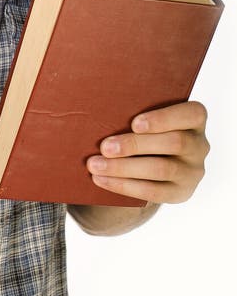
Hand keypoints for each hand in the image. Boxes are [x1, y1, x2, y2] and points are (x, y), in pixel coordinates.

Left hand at [86, 101, 208, 203]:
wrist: (149, 159)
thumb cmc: (142, 127)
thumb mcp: (145, 113)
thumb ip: (134, 108)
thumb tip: (98, 103)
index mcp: (194, 118)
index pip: (190, 114)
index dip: (163, 119)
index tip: (134, 124)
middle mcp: (199, 145)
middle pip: (174, 143)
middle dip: (135, 145)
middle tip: (104, 147)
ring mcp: (192, 171)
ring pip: (161, 169)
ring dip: (124, 168)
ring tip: (96, 165)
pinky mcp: (180, 192)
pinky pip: (153, 192)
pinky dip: (124, 185)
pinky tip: (101, 179)